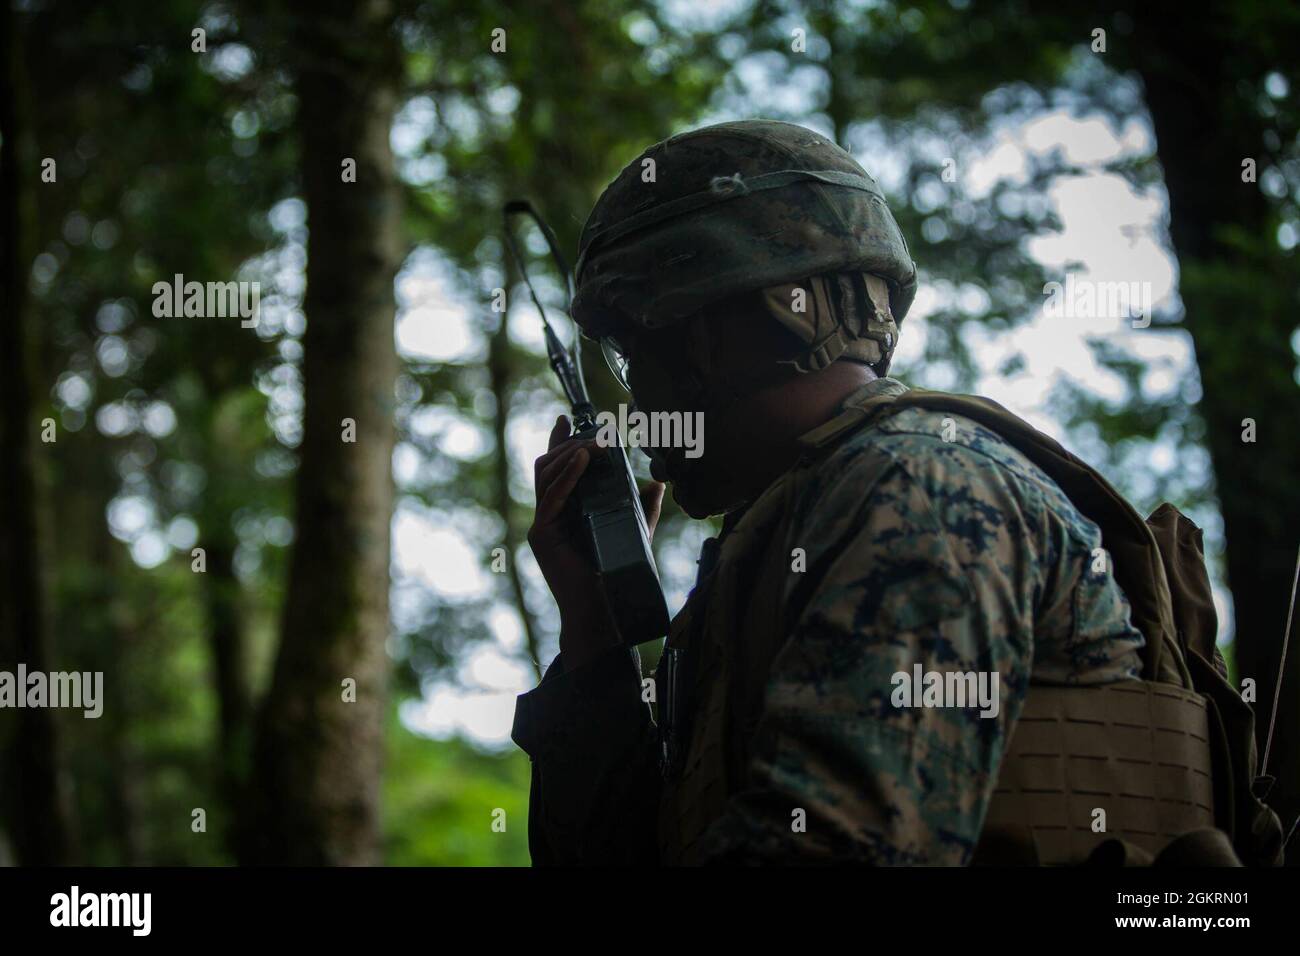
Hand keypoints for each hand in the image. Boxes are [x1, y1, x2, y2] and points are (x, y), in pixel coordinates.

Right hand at [527, 415, 664, 669]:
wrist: (602, 609)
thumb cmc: (615, 573)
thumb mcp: (633, 532)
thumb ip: (641, 507)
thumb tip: (657, 483)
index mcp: (566, 509)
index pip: (557, 468)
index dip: (559, 442)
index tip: (565, 418)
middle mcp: (550, 513)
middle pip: (548, 465)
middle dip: (569, 443)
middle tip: (596, 434)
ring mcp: (543, 523)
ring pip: (545, 475)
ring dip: (569, 454)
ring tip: (594, 445)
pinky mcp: (541, 534)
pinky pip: (551, 497)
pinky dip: (566, 475)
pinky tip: (581, 461)